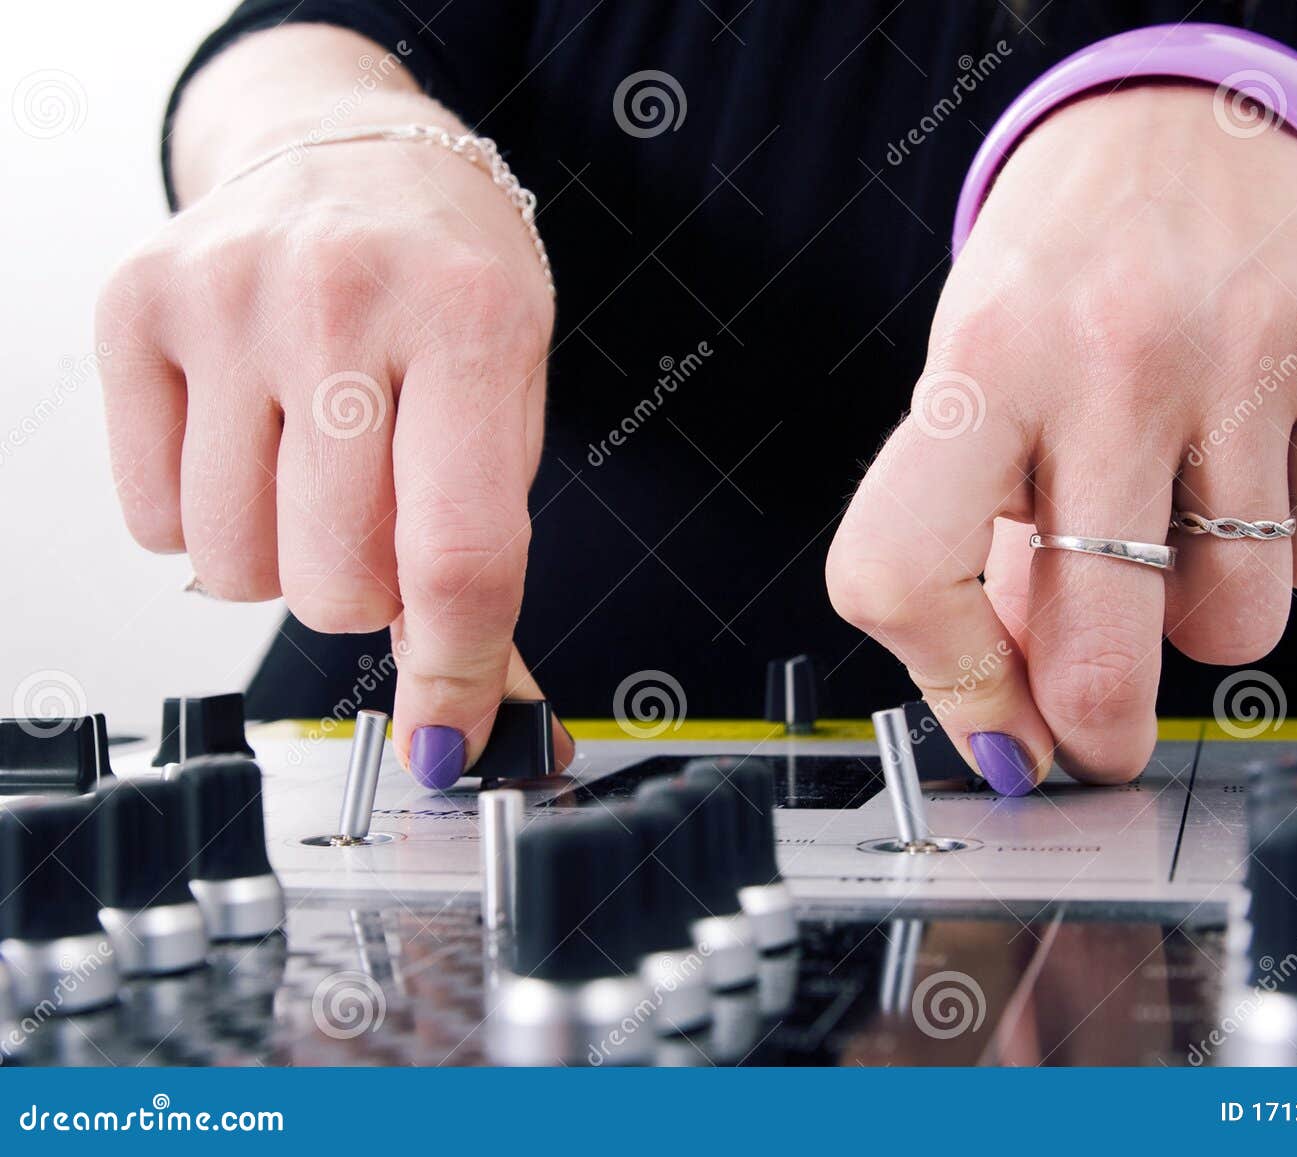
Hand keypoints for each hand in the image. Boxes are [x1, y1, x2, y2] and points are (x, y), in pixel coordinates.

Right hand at [96, 138, 556, 785]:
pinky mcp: (135, 307)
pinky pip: (150, 517)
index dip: (453, 674)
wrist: (354, 155)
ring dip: (281, 562)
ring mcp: (226, 297)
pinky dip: (202, 522)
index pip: (458, 553)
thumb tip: (468, 715)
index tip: (445, 733)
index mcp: (471, 323)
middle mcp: (342, 299)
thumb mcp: (512, 401)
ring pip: (229, 564)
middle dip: (366, 596)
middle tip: (382, 530)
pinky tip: (248, 449)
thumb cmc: (448, 286)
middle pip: (332, 577)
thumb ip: (490, 555)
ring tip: (315, 479)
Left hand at [828, 84, 1296, 790]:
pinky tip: (1250, 472)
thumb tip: (1020, 711)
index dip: (951, 691)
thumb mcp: (975, 387)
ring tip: (1176, 525)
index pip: (905, 574)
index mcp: (978, 363)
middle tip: (1102, 730)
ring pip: (1233, 627)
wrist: (1190, 128)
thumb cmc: (1061, 280)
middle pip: (1098, 644)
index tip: (999, 736)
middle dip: (1099, 729)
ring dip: (1200, 619)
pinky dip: (1286, 554)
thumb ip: (981, 544)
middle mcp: (1109, 353)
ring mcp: (1244, 350)